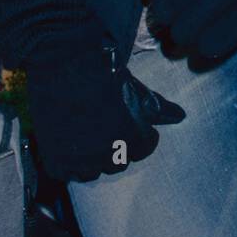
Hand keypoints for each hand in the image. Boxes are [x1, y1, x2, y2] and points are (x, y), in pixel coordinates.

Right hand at [26, 45, 185, 183]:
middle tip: (106, 127)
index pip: (144, 148)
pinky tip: (70, 143)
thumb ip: (158, 108)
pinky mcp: (56, 160)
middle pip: (119, 162)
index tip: (130, 124)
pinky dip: (71, 163)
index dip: (140, 135)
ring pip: (94, 171)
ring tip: (88, 135)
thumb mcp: (134, 88)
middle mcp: (107, 153)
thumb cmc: (101, 72)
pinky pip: (69, 173)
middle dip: (117, 147)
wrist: (62, 63)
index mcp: (131, 136)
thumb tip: (180, 116)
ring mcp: (80, 159)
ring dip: (94, 158)